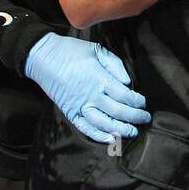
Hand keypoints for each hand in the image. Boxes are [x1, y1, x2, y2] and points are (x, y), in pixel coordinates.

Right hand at [24, 33, 150, 143]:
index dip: (137, 102)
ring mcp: (79, 106)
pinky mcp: (69, 112)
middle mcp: (91, 95)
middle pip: (118, 111)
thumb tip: (128, 82)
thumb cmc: (72, 51)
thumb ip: (115, 65)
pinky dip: (98, 136)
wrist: (43, 57)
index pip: (125, 95)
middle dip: (135, 117)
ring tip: (132, 132)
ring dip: (120, 130)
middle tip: (145, 119)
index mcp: (99, 79)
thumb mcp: (97, 50)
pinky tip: (110, 139)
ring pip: (104, 123)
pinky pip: (85, 128)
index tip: (143, 103)